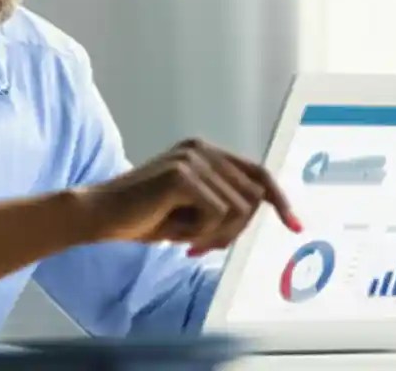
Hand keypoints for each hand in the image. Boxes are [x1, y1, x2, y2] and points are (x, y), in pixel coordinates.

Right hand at [75, 138, 300, 255]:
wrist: (100, 215)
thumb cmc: (141, 216)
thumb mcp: (191, 209)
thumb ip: (221, 204)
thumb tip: (259, 210)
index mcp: (204, 151)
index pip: (258, 173)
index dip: (279, 200)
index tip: (295, 225)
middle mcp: (202, 149)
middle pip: (253, 197)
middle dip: (234, 231)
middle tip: (200, 246)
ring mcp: (193, 158)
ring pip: (239, 210)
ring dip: (216, 235)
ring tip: (185, 238)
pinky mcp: (183, 175)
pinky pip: (218, 215)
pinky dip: (201, 233)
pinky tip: (175, 233)